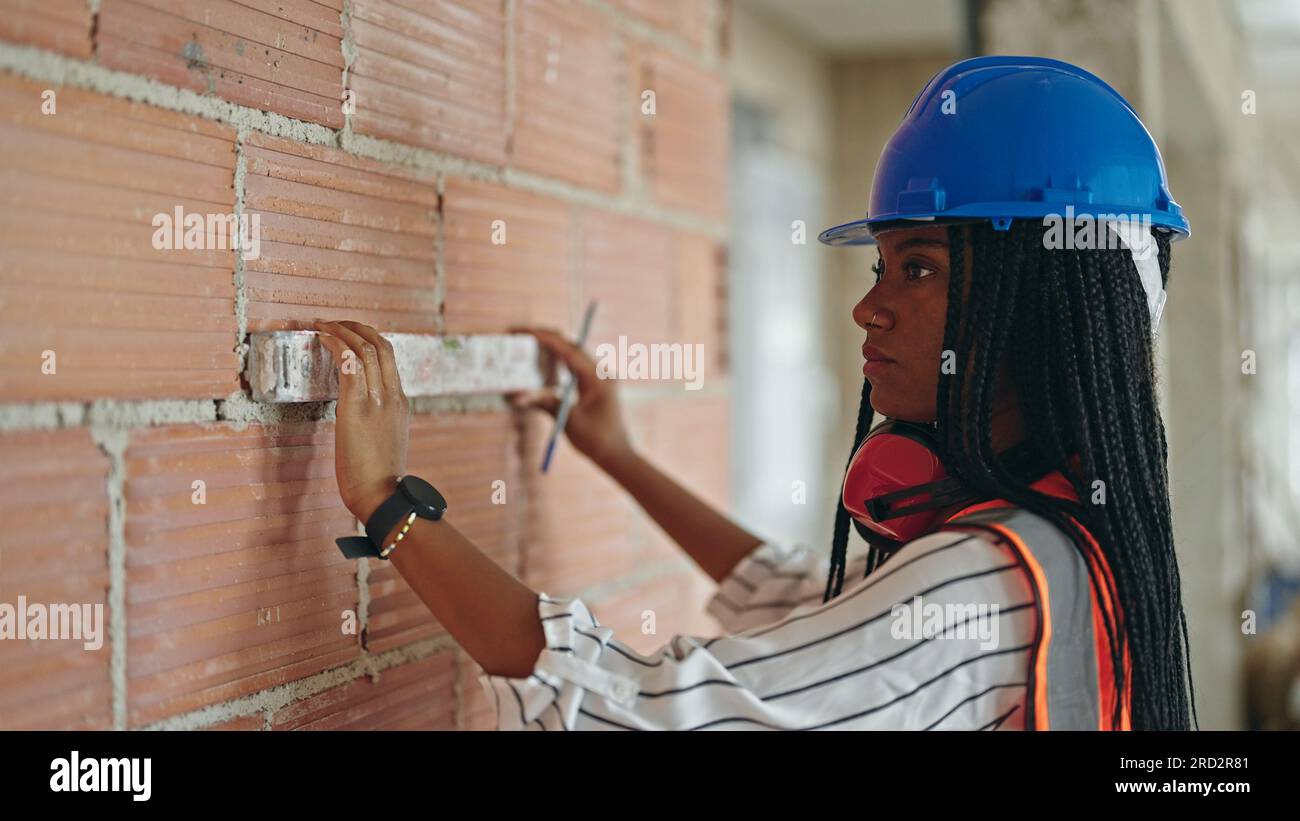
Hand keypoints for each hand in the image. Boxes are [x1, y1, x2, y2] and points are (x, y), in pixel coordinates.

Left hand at [313, 320, 409, 522]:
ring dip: (342, 330)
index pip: (389, 358)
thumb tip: (362, 418)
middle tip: (334, 322)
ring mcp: (378, 400)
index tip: (350, 334)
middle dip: (356, 327)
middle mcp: (393, 396)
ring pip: (365, 348)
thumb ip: (380, 422)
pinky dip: (335, 345)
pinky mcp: (358, 407)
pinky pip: (349, 364)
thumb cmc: (379, 478)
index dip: (369, 339)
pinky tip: (321, 339)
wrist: (382, 495)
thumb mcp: (387, 441)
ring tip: (322, 325)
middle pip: (381, 345)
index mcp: (401, 403)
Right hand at [508, 327, 633, 471]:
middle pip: (571, 346)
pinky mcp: (596, 385)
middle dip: (546, 337)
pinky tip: (543, 360)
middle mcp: (601, 373)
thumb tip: (517, 396)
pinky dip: (558, 361)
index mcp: (597, 378)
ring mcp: (600, 377)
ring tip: (528, 342)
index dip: (546, 338)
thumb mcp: (568, 421)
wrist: (617, 456)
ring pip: (573, 353)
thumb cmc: (596, 441)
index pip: (569, 350)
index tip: (527, 331)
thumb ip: (545, 403)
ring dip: (552, 347)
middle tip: (521, 333)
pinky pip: (575, 365)